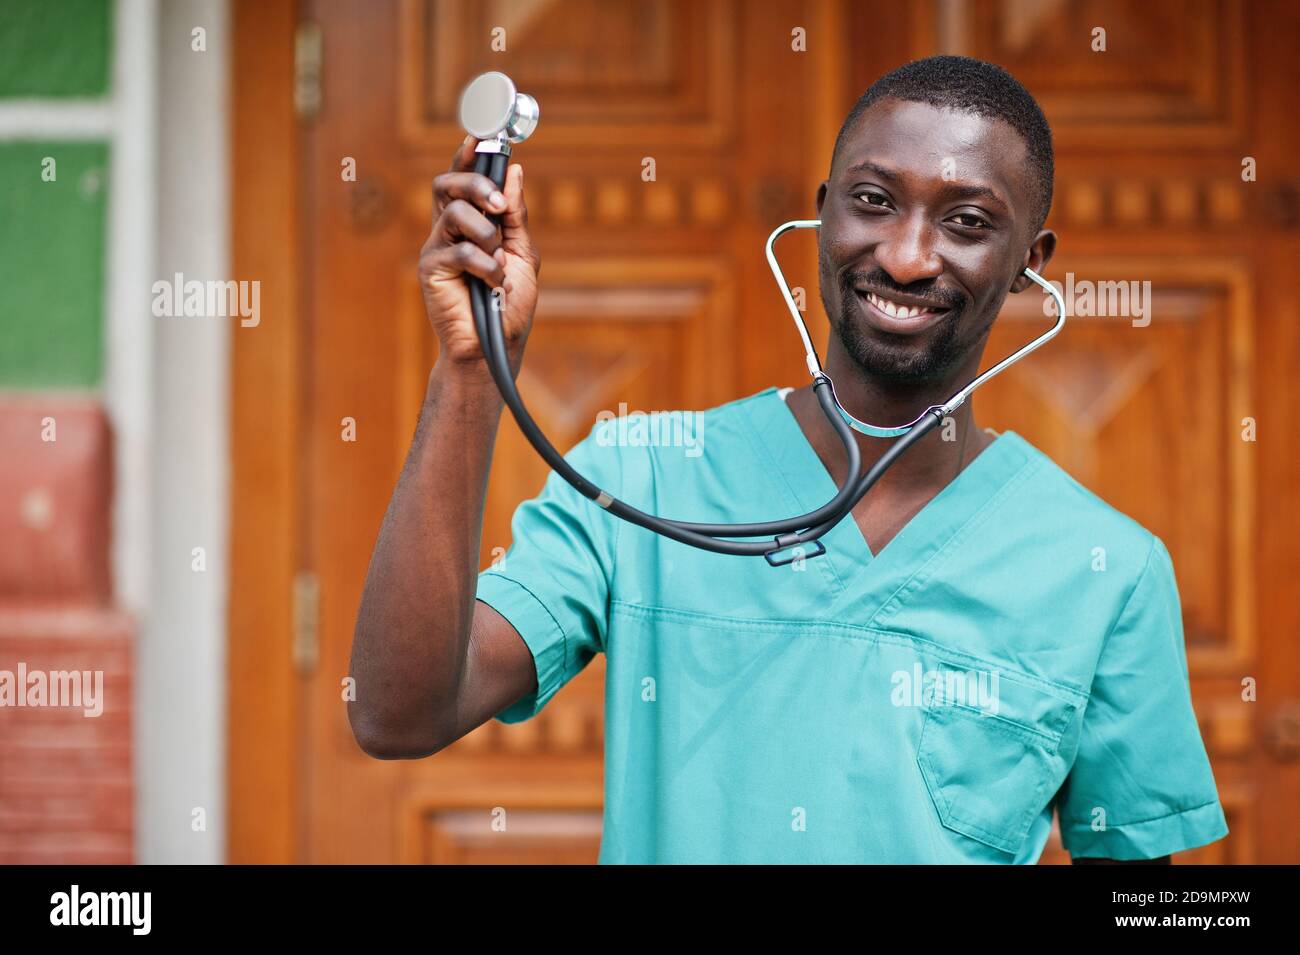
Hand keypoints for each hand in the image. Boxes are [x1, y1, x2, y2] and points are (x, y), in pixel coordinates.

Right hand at [418, 135, 540, 370]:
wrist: (497, 347)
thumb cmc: (508, 305)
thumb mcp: (523, 254)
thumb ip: (516, 216)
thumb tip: (513, 172)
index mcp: (470, 223)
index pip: (462, 178)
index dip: (466, 154)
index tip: (480, 133)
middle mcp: (448, 230)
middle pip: (447, 183)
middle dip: (473, 182)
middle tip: (497, 204)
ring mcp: (436, 248)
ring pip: (455, 212)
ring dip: (487, 234)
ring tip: (499, 262)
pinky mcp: (430, 269)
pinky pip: (460, 249)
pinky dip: (486, 266)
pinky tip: (492, 284)